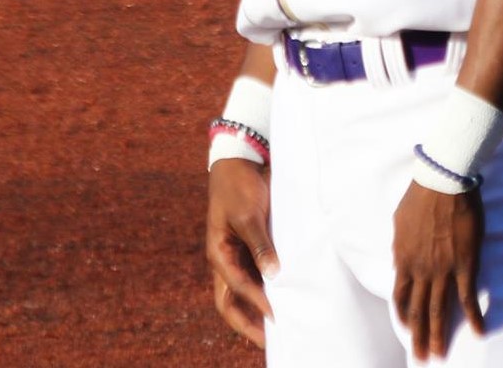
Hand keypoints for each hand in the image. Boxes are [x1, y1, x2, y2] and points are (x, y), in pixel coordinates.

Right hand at [205, 158, 277, 346]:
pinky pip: (255, 277)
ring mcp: (236, 256)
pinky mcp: (248, 249)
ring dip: (257, 311)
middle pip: (230, 302)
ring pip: (242, 294)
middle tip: (271, 340)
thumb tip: (273, 275)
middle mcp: (225, 260)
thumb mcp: (249, 214)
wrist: (238, 161)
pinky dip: (265, 291)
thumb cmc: (239, 187)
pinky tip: (283, 298)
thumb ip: (260, 246)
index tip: (277, 317)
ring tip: (280, 327)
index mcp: (218, 253)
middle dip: (248, 324)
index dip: (256, 304)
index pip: (236, 289)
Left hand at [392, 180, 484, 360]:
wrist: (442, 183)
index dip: (403, 316)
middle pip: (418, 310)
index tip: (407, 330)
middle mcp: (421, 270)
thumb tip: (399, 255)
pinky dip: (474, 317)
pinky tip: (479, 332)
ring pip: (439, 310)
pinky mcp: (465, 265)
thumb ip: (400, 244)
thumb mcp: (400, 222)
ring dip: (439, 335)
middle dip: (419, 336)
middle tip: (421, 357)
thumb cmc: (420, 196)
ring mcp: (443, 270)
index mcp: (403, 259)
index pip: (400, 296)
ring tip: (440, 354)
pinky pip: (468, 297)